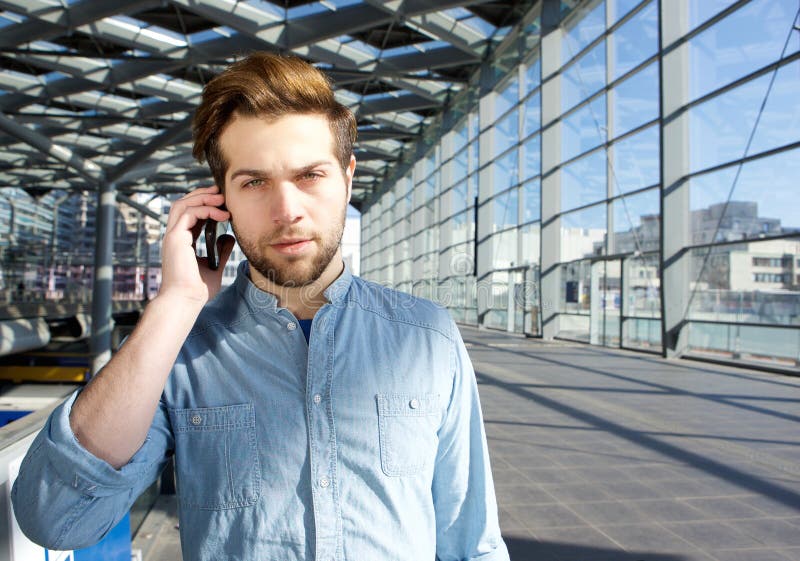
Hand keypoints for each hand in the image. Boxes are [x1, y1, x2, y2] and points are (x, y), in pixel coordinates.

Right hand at [159, 185, 234, 303]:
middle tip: (221, 191)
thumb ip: (221, 251)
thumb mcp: (215, 266)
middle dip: (201, 194)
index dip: (204, 204)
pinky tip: (222, 215)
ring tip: (222, 198)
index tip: (222, 202)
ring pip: (182, 204)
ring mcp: (172, 236)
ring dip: (203, 197)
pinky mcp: (174, 238)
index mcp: (181, 242)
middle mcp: (174, 236)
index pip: (189, 214)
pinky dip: (205, 209)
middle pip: (183, 204)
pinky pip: (188, 213)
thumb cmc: (197, 290)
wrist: (185, 301)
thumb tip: (228, 237)